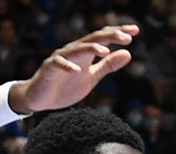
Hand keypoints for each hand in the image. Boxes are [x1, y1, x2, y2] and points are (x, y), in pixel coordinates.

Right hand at [8, 24, 136, 113]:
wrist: (40, 99)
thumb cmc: (65, 87)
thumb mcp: (92, 76)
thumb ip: (108, 65)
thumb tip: (128, 53)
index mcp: (85, 52)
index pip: (103, 38)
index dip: (118, 33)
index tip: (135, 31)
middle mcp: (74, 51)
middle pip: (93, 39)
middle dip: (110, 36)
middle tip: (127, 37)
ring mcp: (61, 58)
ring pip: (77, 49)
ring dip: (91, 48)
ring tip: (105, 50)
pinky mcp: (49, 68)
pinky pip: (58, 64)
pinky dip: (68, 66)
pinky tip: (77, 70)